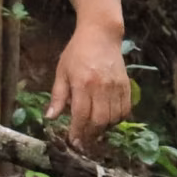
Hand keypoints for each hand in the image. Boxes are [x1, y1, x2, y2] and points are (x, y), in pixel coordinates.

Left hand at [45, 26, 133, 147]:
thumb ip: (58, 96)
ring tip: (94, 130)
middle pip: (99, 120)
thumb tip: (50, 117)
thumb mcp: (62, 72)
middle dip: (90, 135)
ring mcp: (116, 86)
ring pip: (113, 118)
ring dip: (104, 129)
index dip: (77, 132)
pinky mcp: (126, 85)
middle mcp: (101, 86)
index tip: (73, 142)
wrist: (101, 34)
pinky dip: (117, 120)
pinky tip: (108, 120)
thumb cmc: (77, 52)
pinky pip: (125, 110)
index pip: (81, 115)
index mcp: (83, 82)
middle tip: (83, 140)